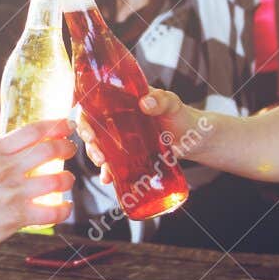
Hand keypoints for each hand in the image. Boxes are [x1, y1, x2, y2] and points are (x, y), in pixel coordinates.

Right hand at [0, 118, 74, 265]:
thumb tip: (19, 150)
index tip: (66, 125)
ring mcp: (12, 192)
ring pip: (57, 179)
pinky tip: (64, 207)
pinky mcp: (17, 216)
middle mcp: (5, 168)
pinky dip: (64, 209)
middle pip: (50, 149)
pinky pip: (53, 211)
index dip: (56, 125)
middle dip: (67, 147)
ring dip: (68, 179)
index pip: (32, 130)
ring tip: (67, 180)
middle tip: (71, 149)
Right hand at [73, 89, 204, 185]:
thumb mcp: (172, 104)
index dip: (83, 111)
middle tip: (98, 154)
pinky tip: (108, 179)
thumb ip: (161, 100)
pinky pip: (112, 164)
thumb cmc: (181, 115)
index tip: (84, 123)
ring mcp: (120, 140)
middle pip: (92, 127)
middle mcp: (115, 120)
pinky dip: (108, 172)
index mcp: (121, 102)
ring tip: (104, 167)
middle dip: (89, 142)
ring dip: (95, 157)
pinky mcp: (128, 157)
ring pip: (99, 147)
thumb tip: (145, 103)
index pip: (94, 102)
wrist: (195, 139)